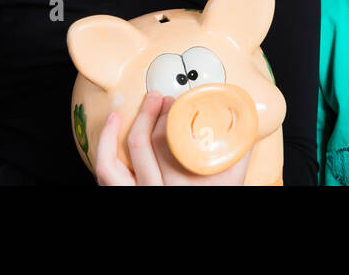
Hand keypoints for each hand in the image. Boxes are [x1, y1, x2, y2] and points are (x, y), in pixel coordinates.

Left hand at [94, 92, 251, 186]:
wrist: (190, 249)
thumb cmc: (216, 197)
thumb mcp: (230, 183)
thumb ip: (237, 155)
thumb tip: (245, 123)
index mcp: (181, 186)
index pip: (169, 142)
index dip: (169, 116)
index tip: (176, 103)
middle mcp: (155, 192)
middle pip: (143, 145)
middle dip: (149, 115)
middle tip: (158, 99)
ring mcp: (137, 197)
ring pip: (111, 165)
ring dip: (111, 135)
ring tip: (117, 115)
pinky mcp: (125, 198)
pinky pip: (105, 177)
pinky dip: (103, 152)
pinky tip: (108, 135)